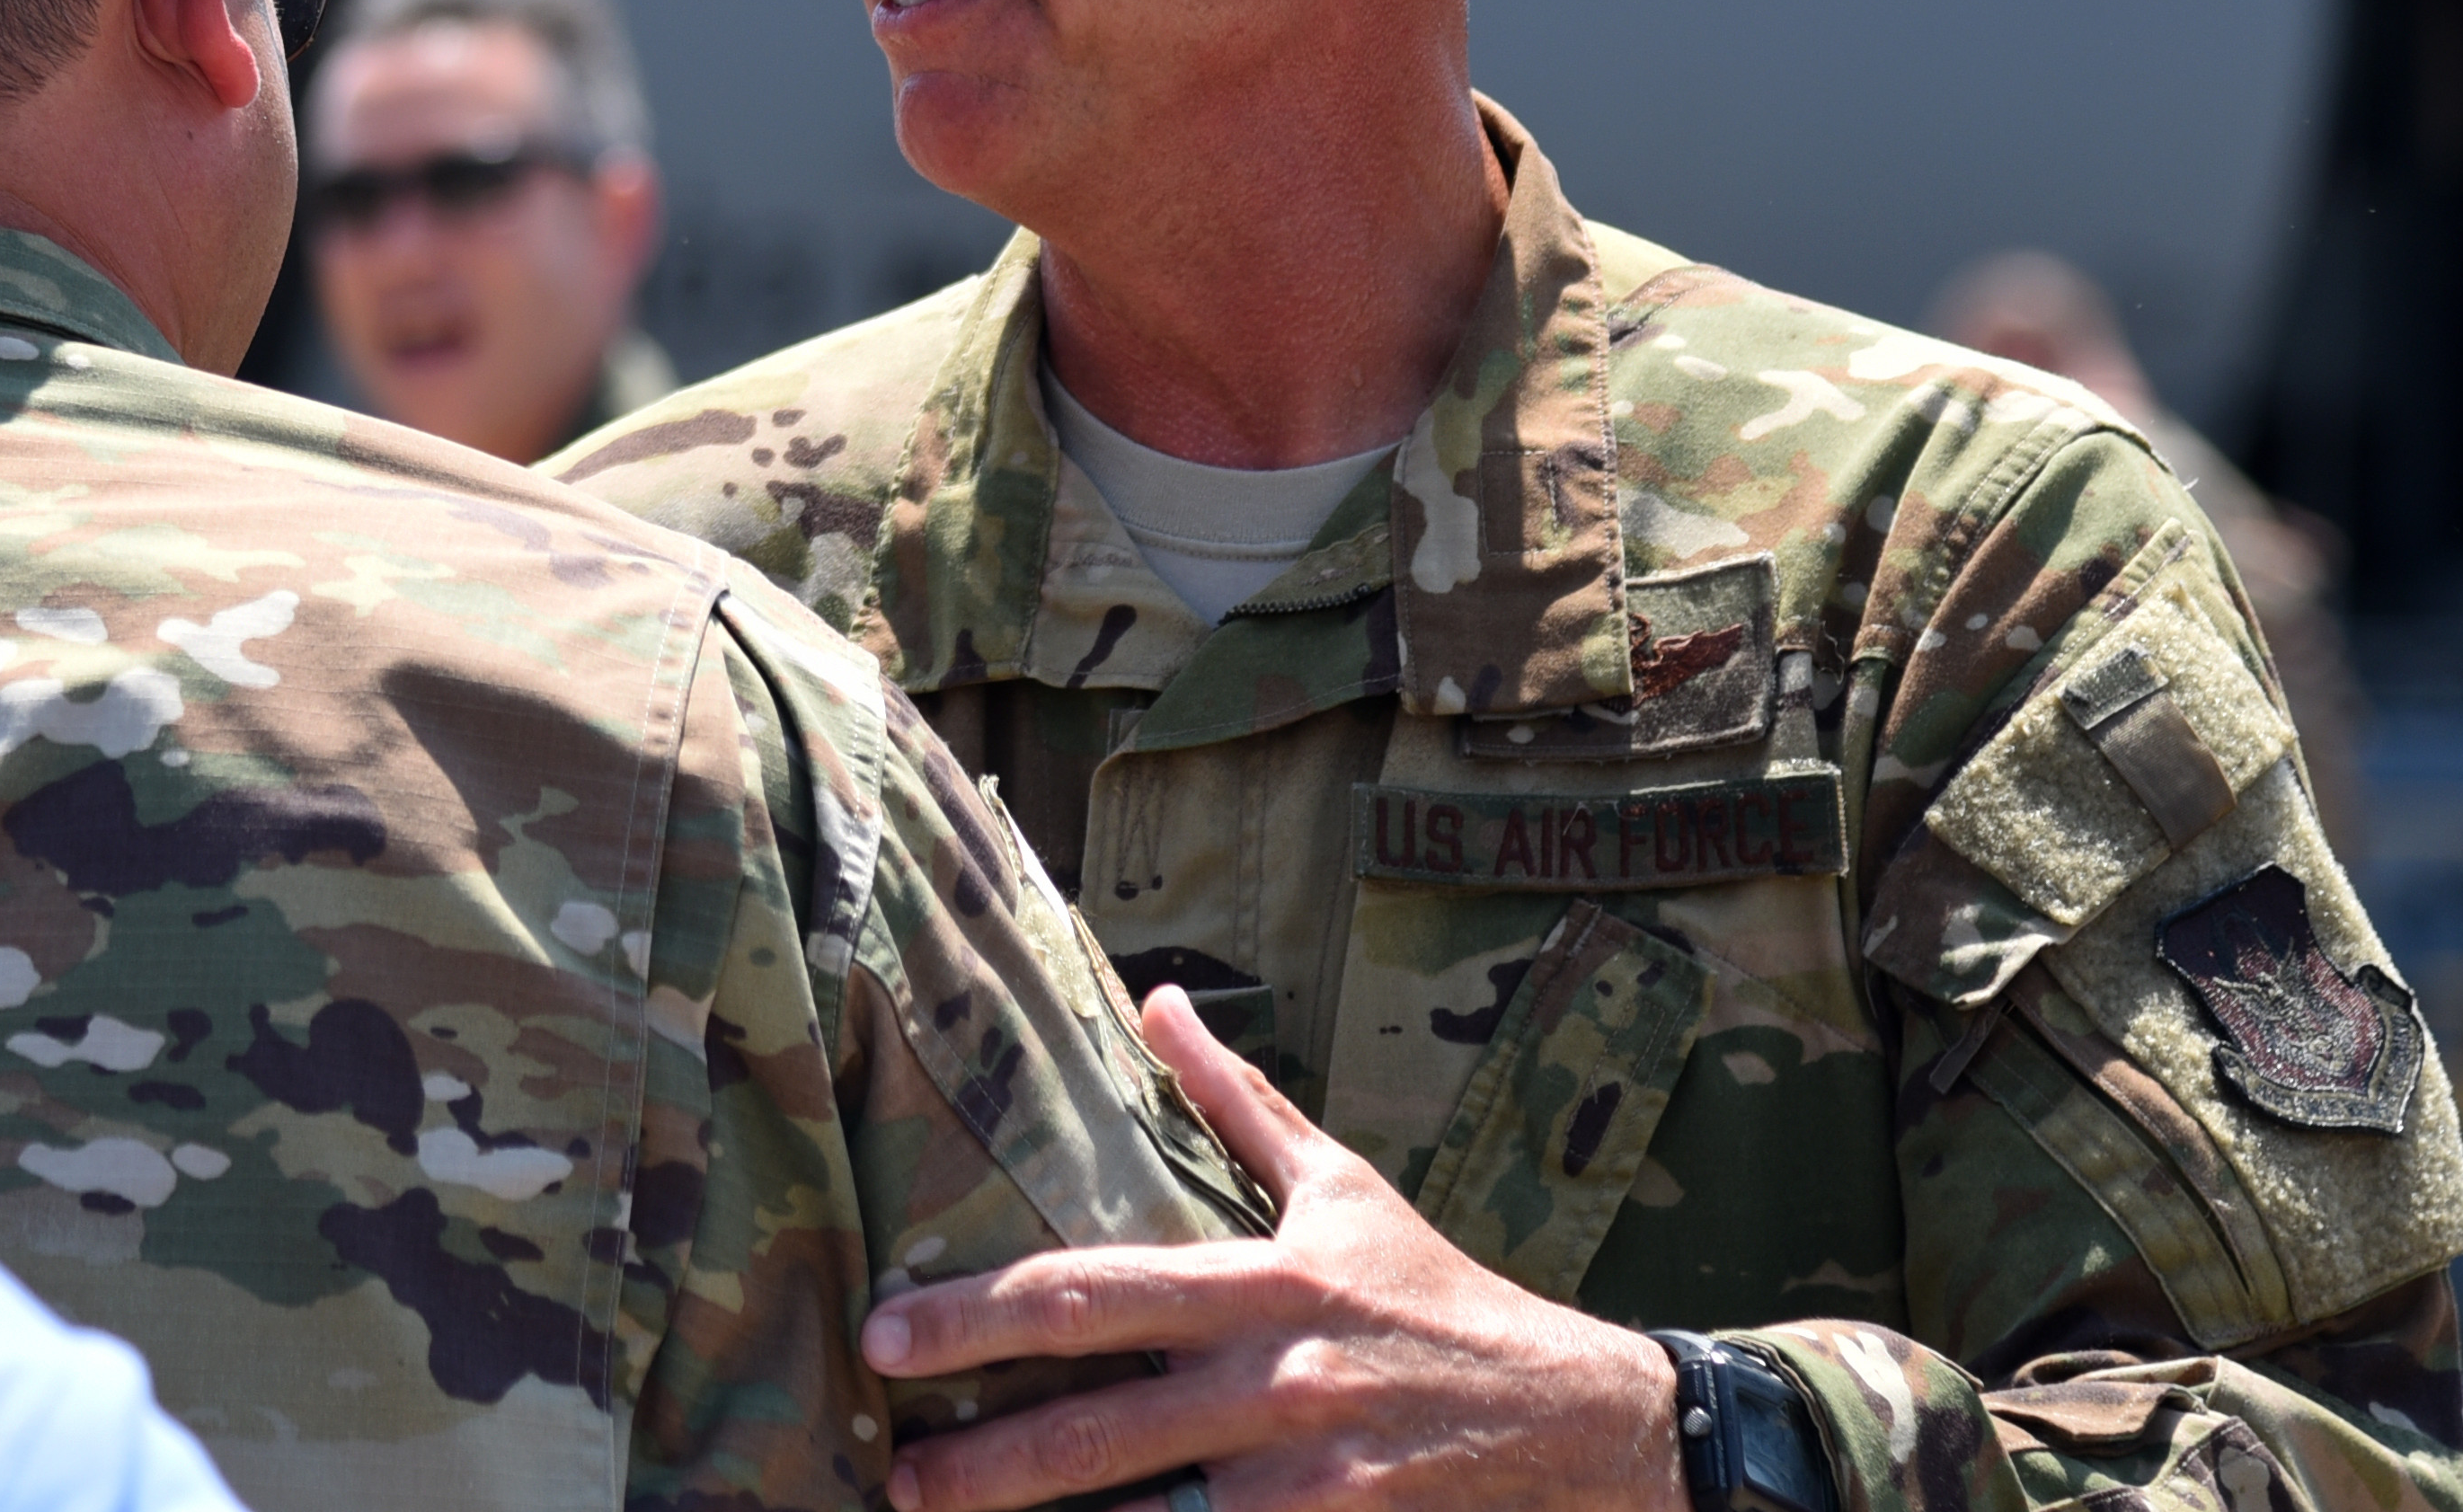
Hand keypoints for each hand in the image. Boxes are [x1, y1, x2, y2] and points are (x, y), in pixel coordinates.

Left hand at [861, 986, 1680, 1511]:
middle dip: (982, 1460)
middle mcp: (1273, 1383)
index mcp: (1261, 1284)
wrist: (1574, 1416)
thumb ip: (1236, 1098)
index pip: (1094, 1294)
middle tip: (891, 1472)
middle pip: (1099, 1428)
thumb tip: (1154, 998)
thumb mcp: (1340, 1185)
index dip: (982, 1316)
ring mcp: (1305, 1478)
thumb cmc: (1436, 1293)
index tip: (888, 1332)